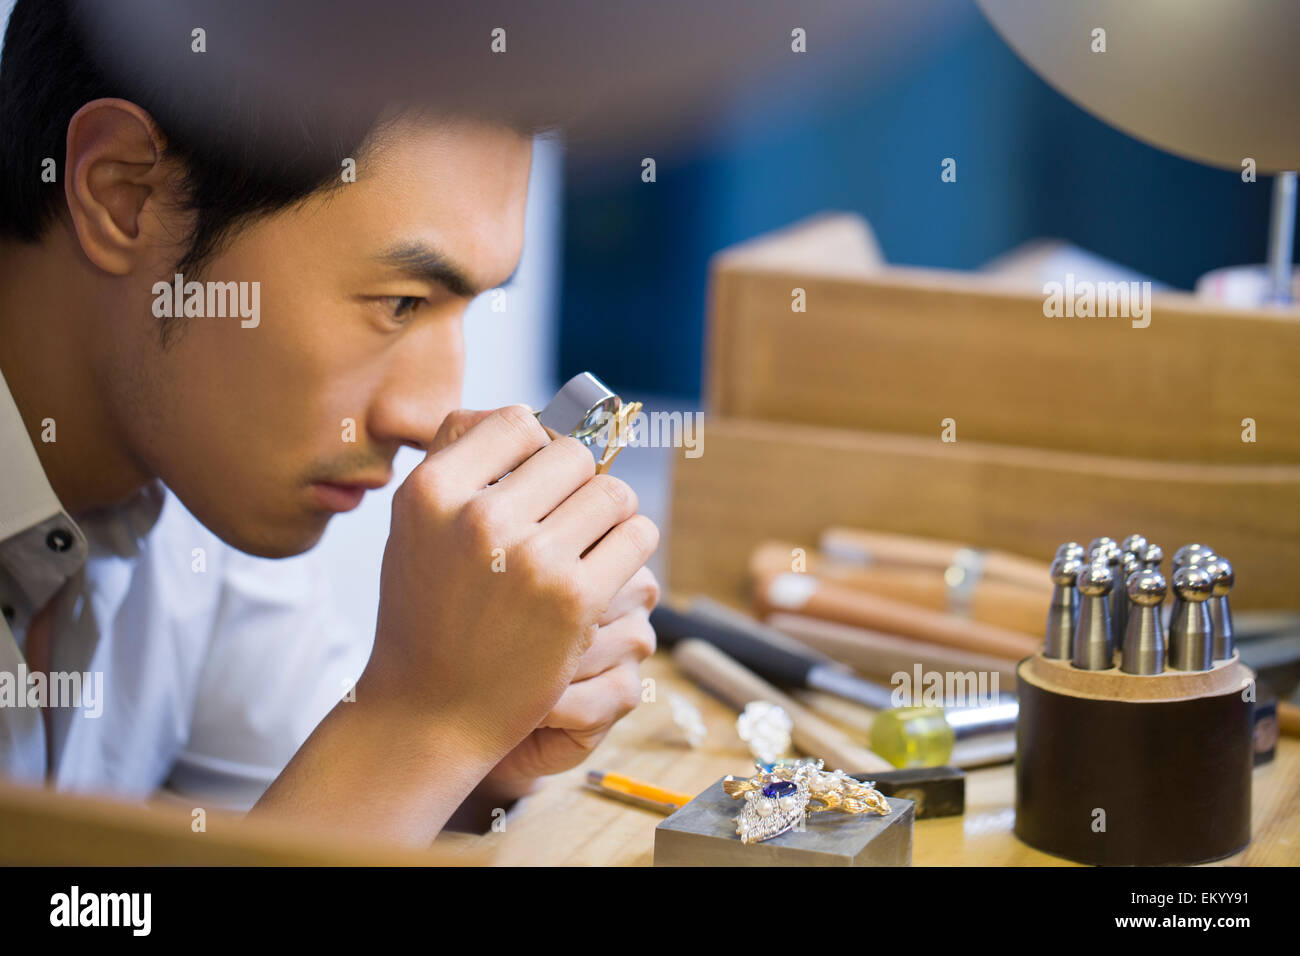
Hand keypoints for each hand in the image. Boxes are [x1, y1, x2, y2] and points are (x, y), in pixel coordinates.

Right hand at [359, 405, 659, 769]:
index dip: (536, 447)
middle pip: (572, 453)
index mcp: (432, 491)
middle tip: (568, 518)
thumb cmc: (426, 613)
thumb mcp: (413, 527)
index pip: (517, 422)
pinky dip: (633, 544)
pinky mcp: (574, 599)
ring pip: (613, 491)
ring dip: (612, 513)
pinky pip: (636, 535)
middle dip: (578, 481)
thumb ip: (458, 463)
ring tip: (591, 540)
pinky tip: (611, 564)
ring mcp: (530, 559)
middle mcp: (479, 518)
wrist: (430, 710)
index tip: (538, 481)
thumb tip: (528, 419)